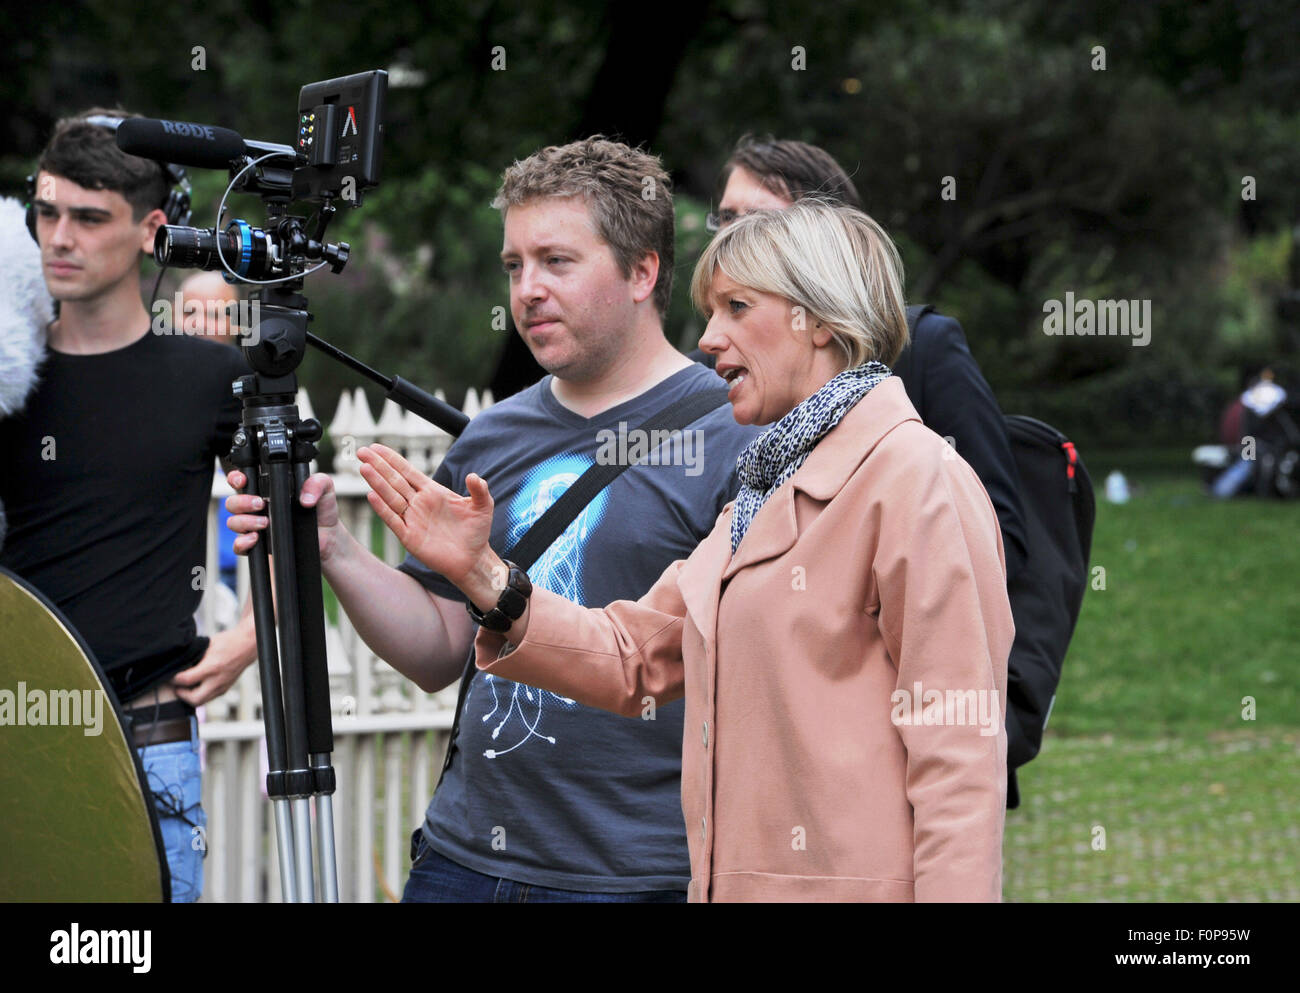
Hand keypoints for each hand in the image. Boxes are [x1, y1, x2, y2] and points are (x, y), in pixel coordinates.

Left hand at [173, 629, 253, 706]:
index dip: (174, 680)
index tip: (170, 676)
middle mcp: (217, 680)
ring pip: (202, 701)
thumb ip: (194, 657)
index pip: (186, 680)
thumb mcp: (207, 645)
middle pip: (194, 699)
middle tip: (176, 687)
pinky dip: (200, 694)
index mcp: (212, 667)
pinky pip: (209, 697)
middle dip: (181, 695)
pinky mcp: (225, 688)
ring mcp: (223, 686)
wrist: (247, 645)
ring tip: (185, 687)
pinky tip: (197, 686)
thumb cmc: (228, 641)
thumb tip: (179, 665)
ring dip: (190, 697)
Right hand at [225, 469, 341, 562]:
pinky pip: (239, 545)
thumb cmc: (322, 510)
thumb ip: (317, 483)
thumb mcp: (325, 489)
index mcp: (269, 490)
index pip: (243, 480)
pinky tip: (256, 538)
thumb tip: (305, 498)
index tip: (242, 480)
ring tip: (265, 522)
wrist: (329, 537)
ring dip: (245, 521)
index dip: (236, 478)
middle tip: (260, 504)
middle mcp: (258, 507)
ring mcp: (256, 525)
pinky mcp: (259, 544)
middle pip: (233, 502)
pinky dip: (243, 542)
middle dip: (242, 502)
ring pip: (233, 522)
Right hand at [357, 443, 494, 588]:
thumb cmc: (477, 532)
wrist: (473, 559)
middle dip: (378, 465)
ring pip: (391, 497)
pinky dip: (383, 508)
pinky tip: (372, 495)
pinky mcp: (410, 537)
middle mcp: (419, 503)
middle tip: (361, 451)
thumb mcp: (483, 507)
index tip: (376, 447)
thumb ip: (479, 490)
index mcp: (432, 492)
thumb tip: (474, 476)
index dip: (392, 459)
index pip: (408, 471)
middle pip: (394, 480)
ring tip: (364, 467)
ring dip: (377, 482)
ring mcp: (413, 519)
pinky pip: (393, 520)